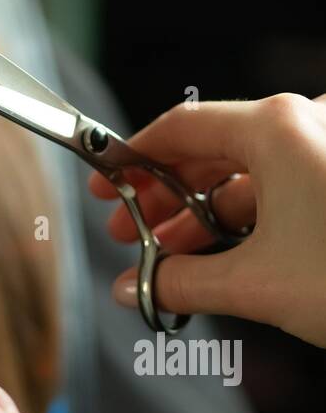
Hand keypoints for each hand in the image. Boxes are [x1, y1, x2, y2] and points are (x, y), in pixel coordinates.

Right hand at [88, 93, 325, 347]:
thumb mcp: (258, 283)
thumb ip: (182, 282)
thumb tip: (134, 287)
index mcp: (275, 127)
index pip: (181, 127)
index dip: (134, 160)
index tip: (107, 186)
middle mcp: (305, 124)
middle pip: (213, 148)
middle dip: (165, 196)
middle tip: (128, 231)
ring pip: (250, 174)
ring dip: (204, 214)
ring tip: (169, 257)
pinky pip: (284, 188)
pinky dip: (248, 219)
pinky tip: (221, 258)